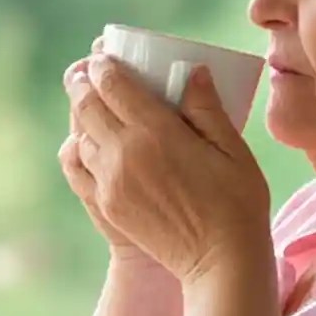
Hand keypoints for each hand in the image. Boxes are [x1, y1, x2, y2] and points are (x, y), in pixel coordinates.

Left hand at [67, 54, 271, 283]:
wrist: (220, 261)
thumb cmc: (237, 201)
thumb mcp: (233, 147)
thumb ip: (207, 107)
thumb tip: (194, 70)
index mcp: (157, 133)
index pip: (114, 85)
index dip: (104, 64)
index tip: (103, 54)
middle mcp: (125, 154)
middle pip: (87, 105)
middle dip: (82, 81)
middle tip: (84, 69)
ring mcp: (111, 182)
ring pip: (80, 136)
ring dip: (80, 114)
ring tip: (86, 101)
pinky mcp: (107, 205)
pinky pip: (78, 168)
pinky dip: (77, 149)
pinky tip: (86, 142)